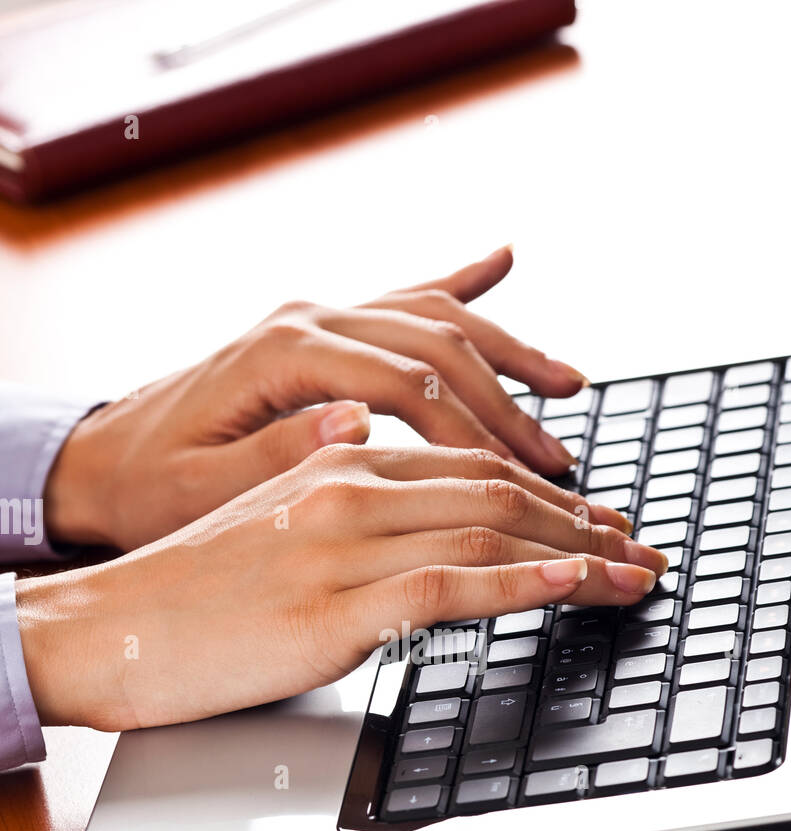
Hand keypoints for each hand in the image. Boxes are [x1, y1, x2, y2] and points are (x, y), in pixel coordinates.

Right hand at [19, 446, 664, 730]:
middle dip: (584, 524)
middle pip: (497, 493)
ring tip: (632, 574)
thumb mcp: (275, 525)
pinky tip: (571, 583)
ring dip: (577, 554)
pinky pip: (448, 582)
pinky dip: (520, 581)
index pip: (472, 468)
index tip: (600, 525)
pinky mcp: (334, 606)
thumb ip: (339, 496)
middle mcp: (348, 487)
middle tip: (639, 550)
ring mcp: (343, 545)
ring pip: (488, 530)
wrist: (106, 631)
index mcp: (337, 463)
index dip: (550, 497)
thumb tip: (390, 472)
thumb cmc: (188, 593)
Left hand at [43, 247, 595, 552]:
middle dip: (508, 407)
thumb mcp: (202, 489)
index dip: (476, 435)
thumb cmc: (151, 486)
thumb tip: (360, 423)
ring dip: (506, 352)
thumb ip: (280, 454)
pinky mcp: (322, 328)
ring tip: (568, 388)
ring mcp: (319, 315)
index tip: (524, 483)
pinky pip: (403, 295)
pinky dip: (460, 285)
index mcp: (283, 356)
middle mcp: (309, 320)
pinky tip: (503, 263)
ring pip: (434, 315)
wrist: (104, 456)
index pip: (408, 386)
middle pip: (437, 347)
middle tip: (559, 465)